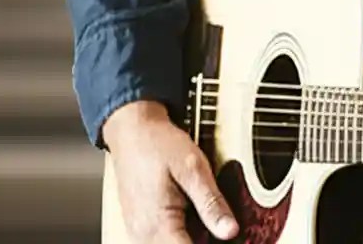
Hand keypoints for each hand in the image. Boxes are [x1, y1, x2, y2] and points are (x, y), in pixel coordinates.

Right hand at [102, 100, 238, 242]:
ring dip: (190, 239)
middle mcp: (142, 235)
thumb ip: (211, 203)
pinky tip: (193, 222)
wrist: (132, 130)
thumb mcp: (193, 169)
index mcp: (157, 225)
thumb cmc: (159, 144)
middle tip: (220, 223)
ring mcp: (138, 232)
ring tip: (206, 221)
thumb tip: (230, 231)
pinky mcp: (139, 227)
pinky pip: (160, 242)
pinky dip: (178, 236)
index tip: (227, 236)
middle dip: (203, 240)